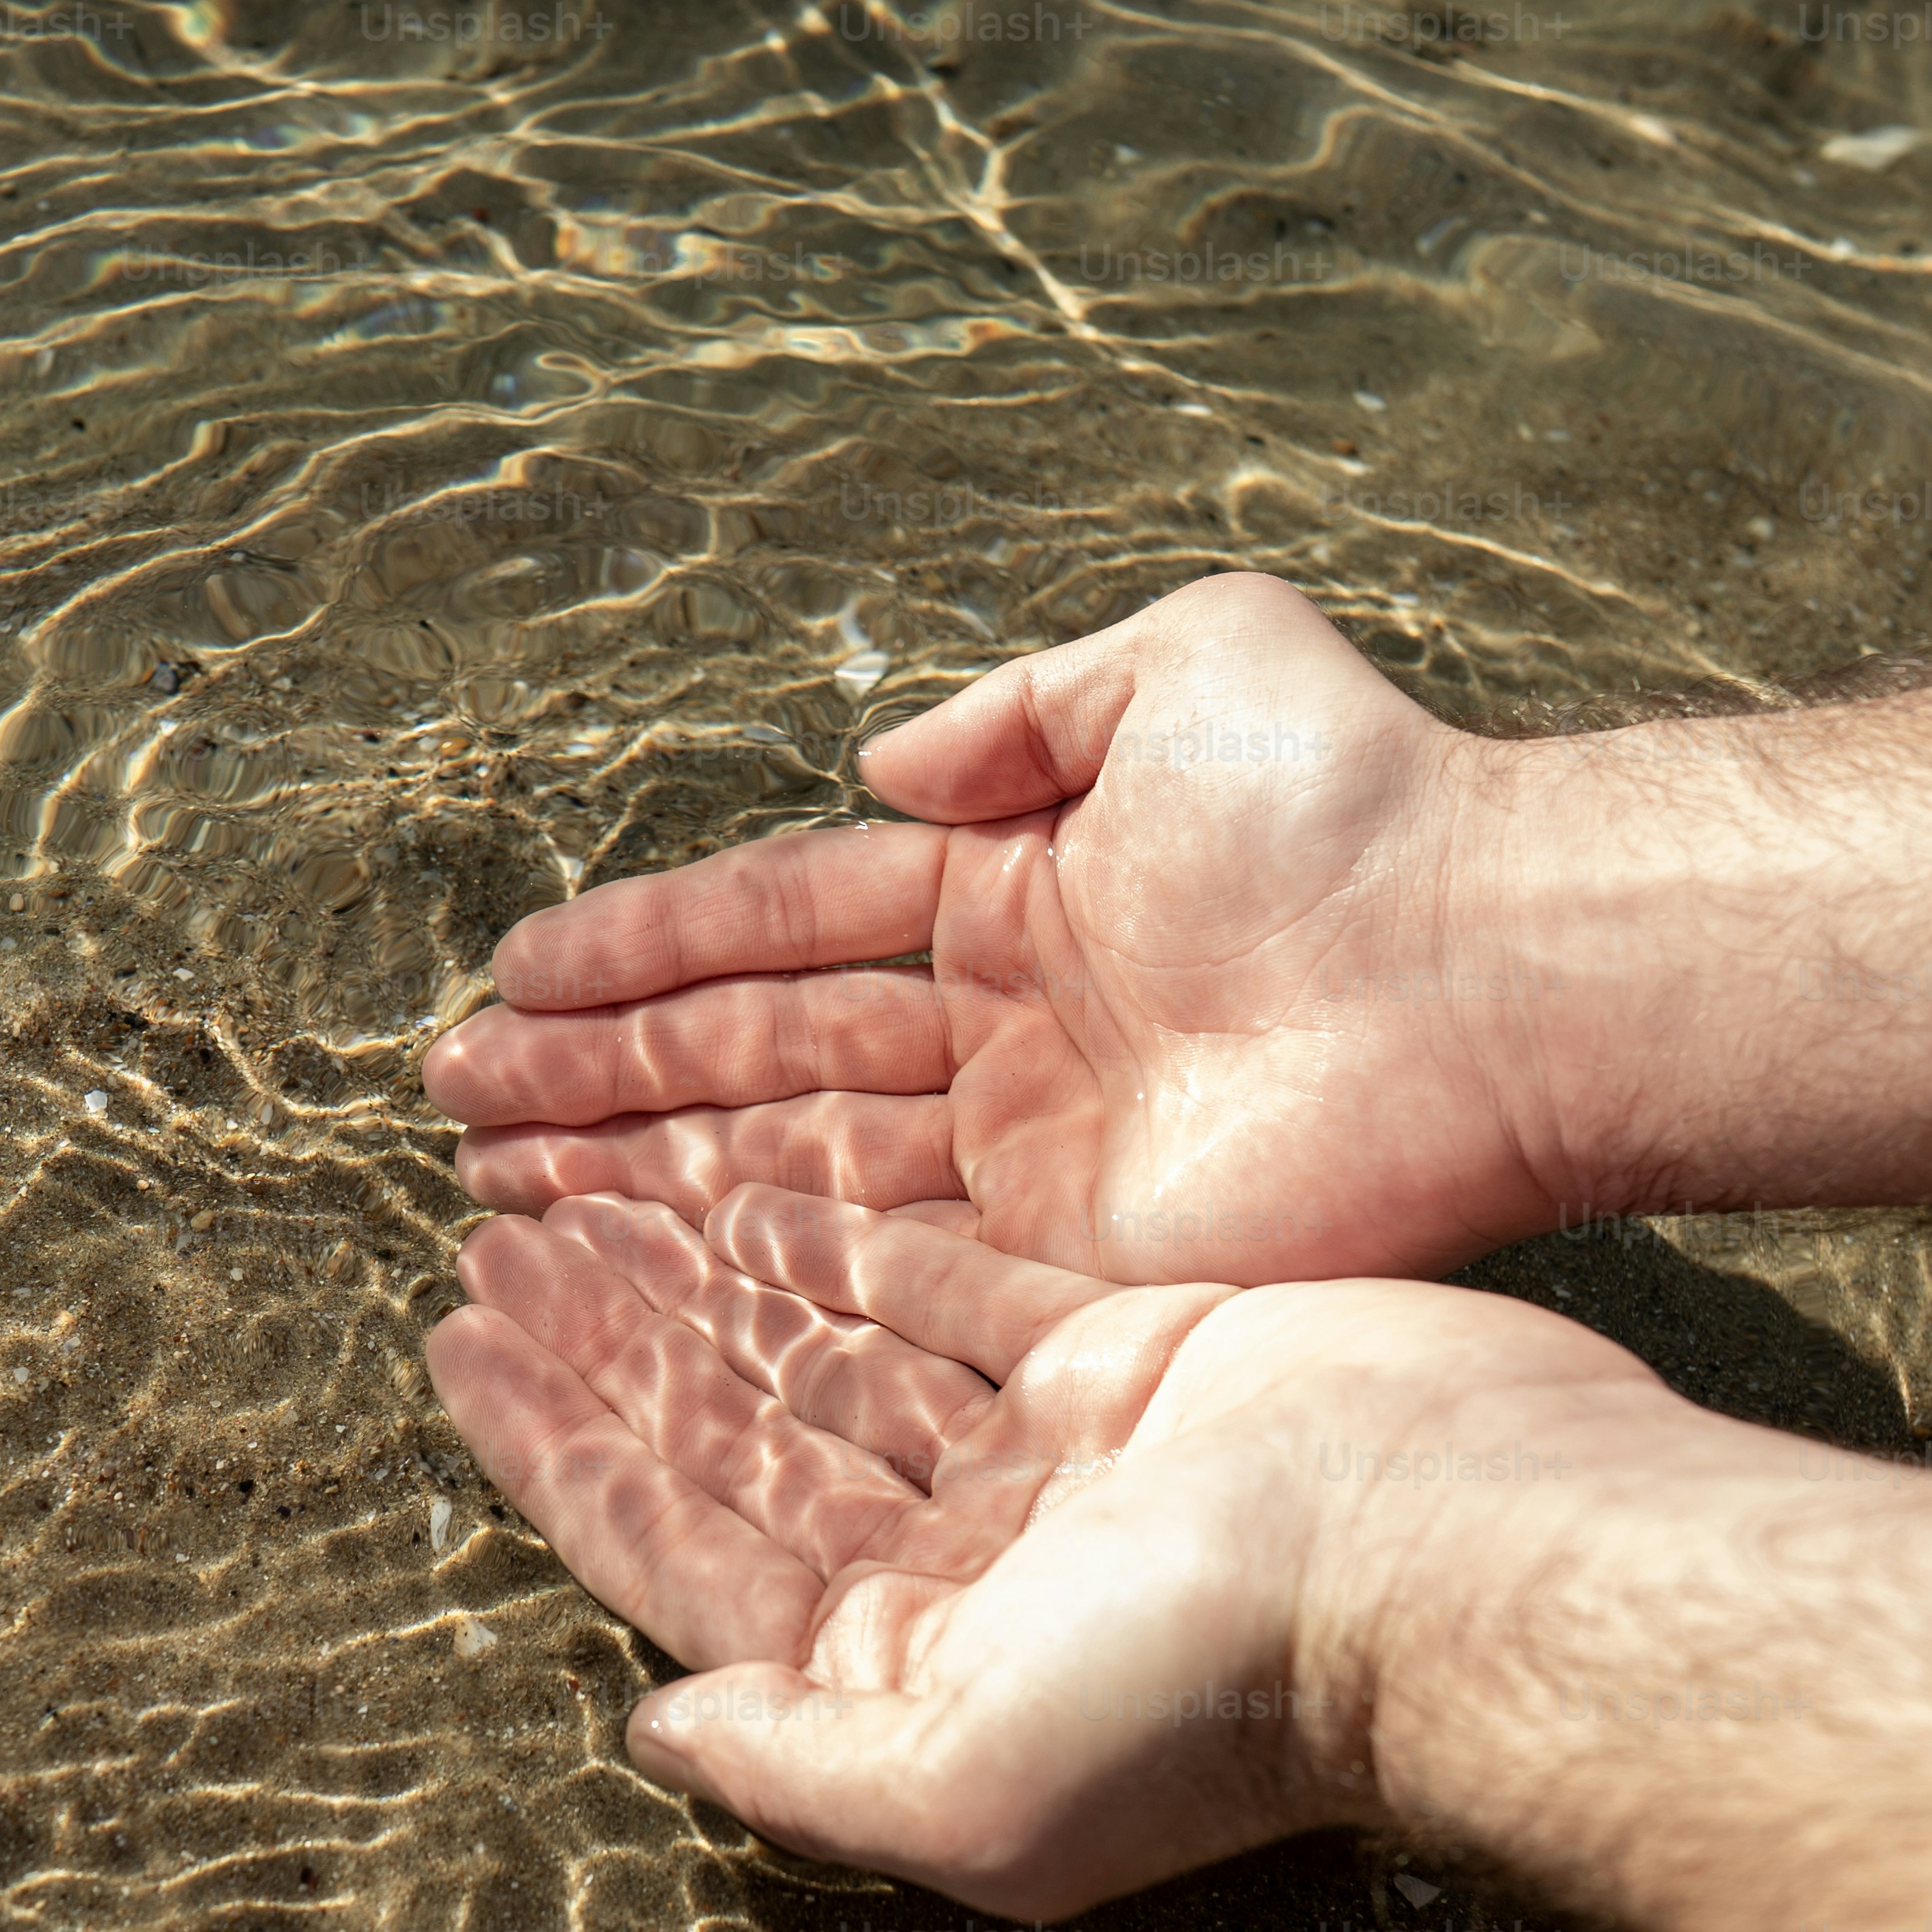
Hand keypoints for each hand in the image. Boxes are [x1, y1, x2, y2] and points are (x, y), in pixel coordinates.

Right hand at [420, 574, 1619, 1284]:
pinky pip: (872, 1267)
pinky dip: (745, 1269)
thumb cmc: (1350, 802)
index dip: (648, 951)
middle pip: (753, 1062)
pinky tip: (623, 1271)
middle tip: (453, 1107)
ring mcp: (1025, 1160)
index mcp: (1012, 895)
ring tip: (489, 1196)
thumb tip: (887, 756)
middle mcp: (999, 1035)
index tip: (516, 977)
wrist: (1478, 965)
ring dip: (632, 1183)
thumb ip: (1025, 704)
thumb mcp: (1187, 660)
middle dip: (598, 1085)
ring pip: (782, 1170)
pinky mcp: (1063, 1264)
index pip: (786, 925)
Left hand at [421, 1183, 1673, 1915]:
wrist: (1451, 1549)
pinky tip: (742, 1179)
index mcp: (912, 1680)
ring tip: (577, 1189)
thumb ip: (795, 1768)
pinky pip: (947, 1278)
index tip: (459, 1347)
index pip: (687, 1551)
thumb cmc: (1211, 1687)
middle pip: (742, 1435)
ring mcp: (1047, 1459)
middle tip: (491, 1235)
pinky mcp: (1124, 1351)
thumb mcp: (967, 1786)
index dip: (566, 1454)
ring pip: (828, 1345)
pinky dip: (845, 1229)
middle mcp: (968, 1573)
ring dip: (703, 1273)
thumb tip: (653, 1725)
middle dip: (612, 1343)